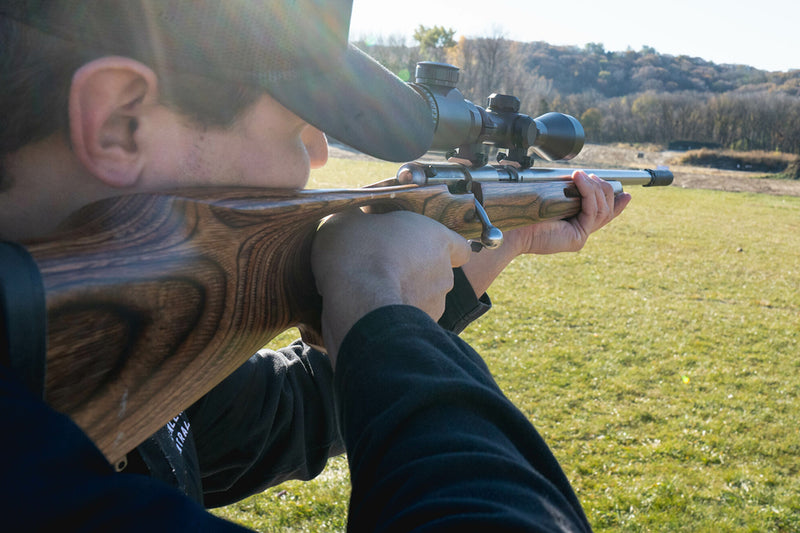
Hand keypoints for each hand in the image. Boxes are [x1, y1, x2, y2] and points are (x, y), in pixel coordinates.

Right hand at [311, 210, 470, 363]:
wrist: (357, 300)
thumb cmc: (358, 250)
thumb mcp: (348, 219)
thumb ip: (361, 218)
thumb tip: (355, 217)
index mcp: (437, 237)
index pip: (460, 247)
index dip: (445, 248)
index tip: (424, 249)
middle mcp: (444, 272)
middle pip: (436, 272)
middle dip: (416, 272)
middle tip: (385, 267)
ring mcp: (436, 304)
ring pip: (423, 297)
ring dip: (405, 294)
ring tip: (373, 291)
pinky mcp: (420, 327)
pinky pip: (408, 318)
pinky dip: (395, 315)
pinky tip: (371, 310)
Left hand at [506, 170, 630, 254]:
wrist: (511, 227)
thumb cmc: (524, 210)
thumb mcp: (549, 193)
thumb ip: (564, 186)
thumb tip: (574, 171)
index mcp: (574, 222)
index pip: (602, 213)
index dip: (617, 203)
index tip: (626, 194)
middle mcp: (579, 231)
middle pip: (607, 208)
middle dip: (603, 187)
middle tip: (589, 176)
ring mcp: (580, 236)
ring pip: (603, 209)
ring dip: (595, 187)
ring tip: (581, 175)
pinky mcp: (577, 238)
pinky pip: (592, 211)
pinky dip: (588, 192)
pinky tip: (580, 180)